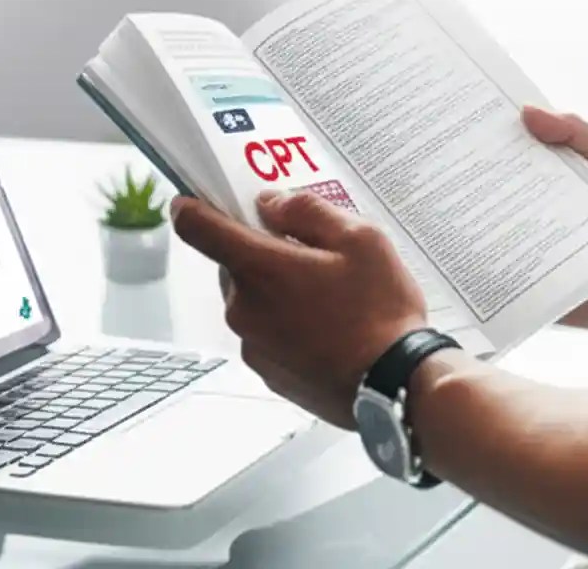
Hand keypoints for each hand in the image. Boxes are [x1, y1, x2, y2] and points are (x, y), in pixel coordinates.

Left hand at [170, 191, 425, 428]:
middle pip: (233, 265)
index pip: (196, 227)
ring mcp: (252, 345)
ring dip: (277, 292)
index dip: (192, 208)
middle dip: (263, 254)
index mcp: (259, 268)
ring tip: (329, 299)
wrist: (395, 388)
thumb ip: (308, 211)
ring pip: (252, 301)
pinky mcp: (267, 373)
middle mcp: (243, 308)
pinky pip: (266, 334)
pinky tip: (328, 330)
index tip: (198, 201)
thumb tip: (270, 203)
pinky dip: (286, 326)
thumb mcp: (361, 239)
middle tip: (311, 257)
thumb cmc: (381, 312)